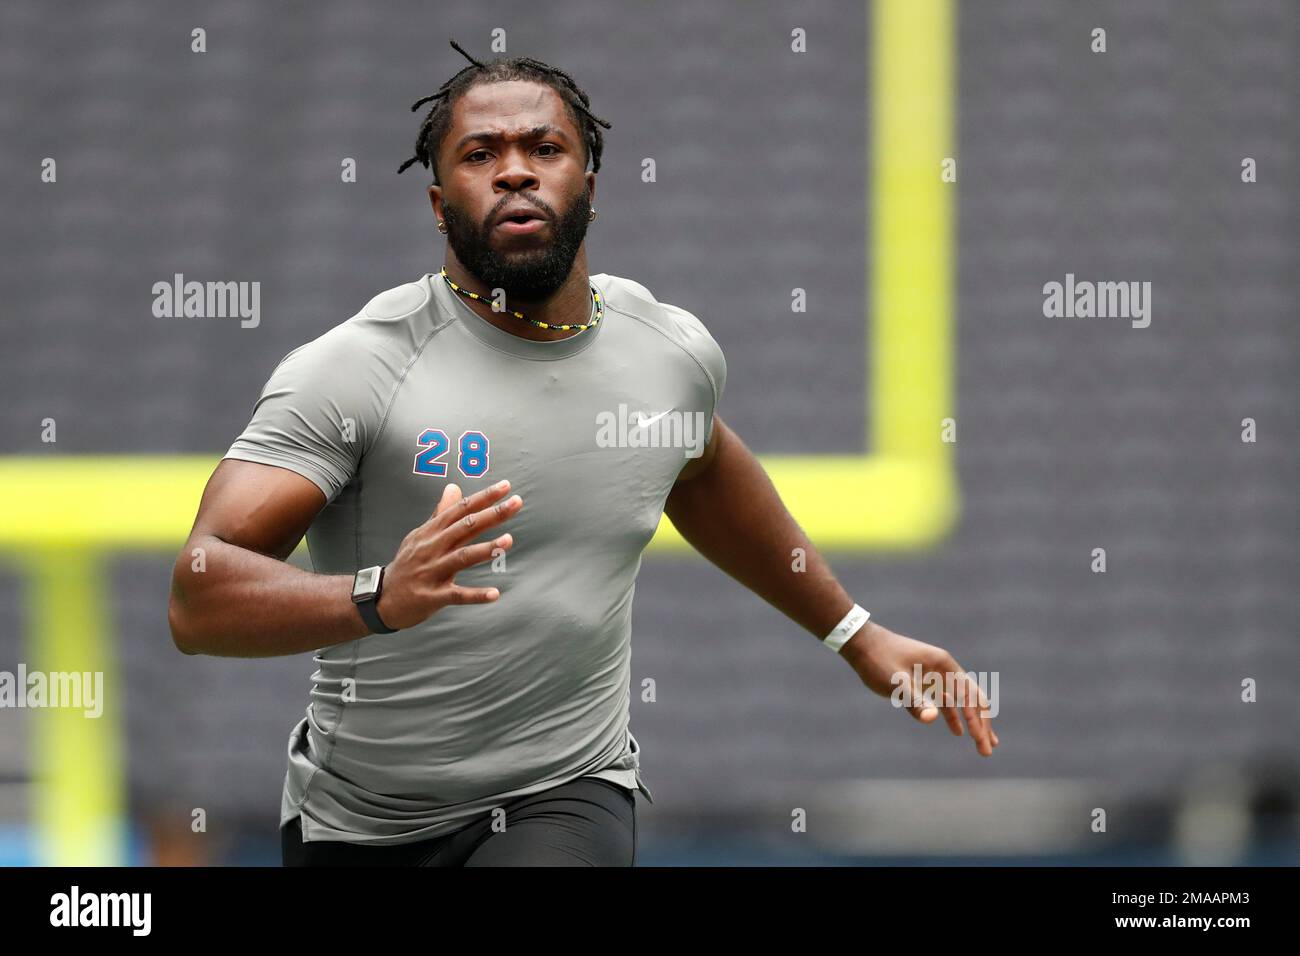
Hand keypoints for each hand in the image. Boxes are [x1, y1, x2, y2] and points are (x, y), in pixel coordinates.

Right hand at [375, 480, 522, 629]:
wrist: (380, 598)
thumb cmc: (406, 564)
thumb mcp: (420, 535)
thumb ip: (441, 513)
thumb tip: (454, 487)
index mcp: (432, 532)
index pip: (460, 509)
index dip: (483, 497)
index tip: (506, 486)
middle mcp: (432, 548)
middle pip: (465, 527)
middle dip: (492, 514)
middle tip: (517, 503)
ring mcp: (431, 572)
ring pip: (461, 557)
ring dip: (486, 549)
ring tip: (508, 541)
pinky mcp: (432, 596)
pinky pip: (456, 595)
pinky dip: (476, 595)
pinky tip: (495, 594)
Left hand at [839, 620, 999, 756]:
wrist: (860, 642)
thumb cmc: (877, 659)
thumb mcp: (895, 682)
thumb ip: (914, 700)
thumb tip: (932, 718)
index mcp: (943, 665)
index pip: (969, 695)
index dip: (976, 719)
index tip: (979, 740)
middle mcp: (943, 669)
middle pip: (971, 699)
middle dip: (981, 725)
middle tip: (988, 750)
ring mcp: (934, 675)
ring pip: (961, 702)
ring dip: (972, 723)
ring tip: (984, 747)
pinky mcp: (923, 682)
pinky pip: (944, 701)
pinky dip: (953, 716)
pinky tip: (959, 732)